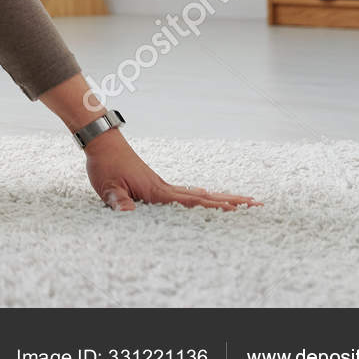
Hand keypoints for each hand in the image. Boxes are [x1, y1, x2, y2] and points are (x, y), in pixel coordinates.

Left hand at [84, 131, 261, 211]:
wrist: (102, 143)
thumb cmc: (105, 165)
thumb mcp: (108, 187)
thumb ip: (119, 201)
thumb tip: (128, 214)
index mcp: (158, 191)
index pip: (191, 202)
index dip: (214, 207)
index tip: (237, 209)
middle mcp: (165, 188)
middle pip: (204, 196)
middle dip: (230, 201)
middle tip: (257, 204)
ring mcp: (163, 186)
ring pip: (197, 194)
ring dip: (220, 198)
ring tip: (243, 203)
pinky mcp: (157, 186)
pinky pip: (185, 194)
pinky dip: (201, 197)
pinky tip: (207, 200)